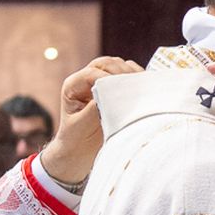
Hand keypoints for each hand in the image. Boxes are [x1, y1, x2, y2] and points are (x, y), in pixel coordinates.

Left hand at [40, 56, 143, 182]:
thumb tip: (111, 94)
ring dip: (129, 72)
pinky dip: (136, 76)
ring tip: (139, 86)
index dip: (106, 78)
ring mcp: (101, 81)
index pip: (91, 73)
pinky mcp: (114, 86)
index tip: (119, 90)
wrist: (80, 151)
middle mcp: (86, 80)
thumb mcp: (81, 125)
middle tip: (133, 85)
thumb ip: (94, 109)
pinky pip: (127, 73)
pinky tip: (142, 86)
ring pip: (117, 65)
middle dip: (120, 71)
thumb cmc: (76, 140)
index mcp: (72, 86)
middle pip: (105, 63)